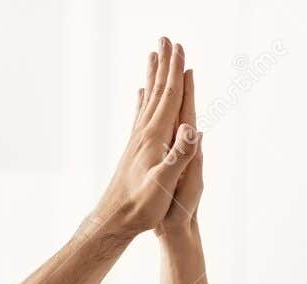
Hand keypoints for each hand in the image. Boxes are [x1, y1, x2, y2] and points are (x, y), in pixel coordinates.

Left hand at [88, 38, 198, 241]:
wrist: (113, 221)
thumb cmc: (140, 208)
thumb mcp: (164, 185)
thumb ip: (179, 157)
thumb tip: (193, 129)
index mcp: (154, 137)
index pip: (169, 96)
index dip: (176, 71)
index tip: (180, 47)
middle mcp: (143, 133)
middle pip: (157, 91)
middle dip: (165, 65)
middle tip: (168, 40)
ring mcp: (137, 140)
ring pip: (148, 99)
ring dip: (154, 76)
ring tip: (154, 56)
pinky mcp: (134, 150)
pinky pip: (141, 116)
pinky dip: (144, 100)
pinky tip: (141, 94)